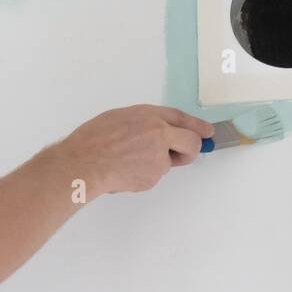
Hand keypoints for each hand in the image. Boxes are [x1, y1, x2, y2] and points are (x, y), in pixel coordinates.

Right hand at [60, 104, 214, 196]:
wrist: (83, 163)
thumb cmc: (92, 140)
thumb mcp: (119, 118)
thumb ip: (143, 123)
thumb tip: (159, 131)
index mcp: (148, 115)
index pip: (181, 118)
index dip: (196, 126)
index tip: (207, 132)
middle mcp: (159, 133)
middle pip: (191, 143)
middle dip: (190, 150)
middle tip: (181, 155)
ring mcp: (158, 156)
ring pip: (168, 162)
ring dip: (156, 164)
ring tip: (128, 162)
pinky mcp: (153, 176)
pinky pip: (154, 175)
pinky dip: (143, 175)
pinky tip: (124, 171)